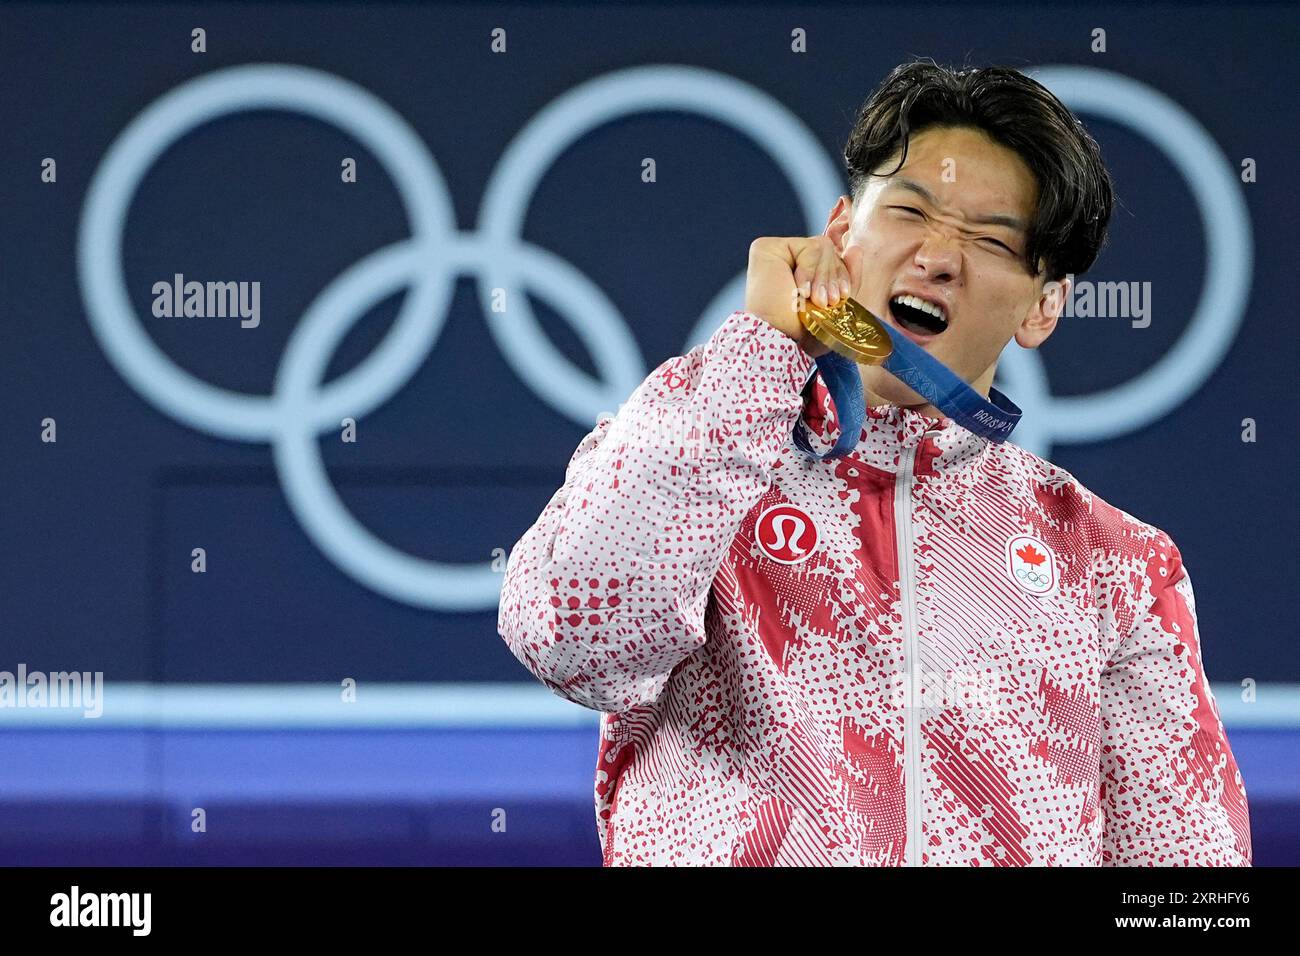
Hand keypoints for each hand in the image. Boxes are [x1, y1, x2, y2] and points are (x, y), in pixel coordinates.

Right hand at [745, 236, 863, 356]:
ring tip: (812, 299)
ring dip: (822, 277)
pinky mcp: (766, 247)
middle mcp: (789, 261)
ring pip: (821, 246)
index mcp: (804, 273)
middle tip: (824, 302)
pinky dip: (810, 270)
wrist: (779, 341)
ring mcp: (777, 253)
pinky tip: (800, 290)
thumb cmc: (803, 333)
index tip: (841, 297)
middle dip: (832, 277)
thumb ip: (848, 278)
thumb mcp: (836, 306)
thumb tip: (856, 249)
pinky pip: (809, 246)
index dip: (841, 275)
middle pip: (828, 251)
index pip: (833, 259)